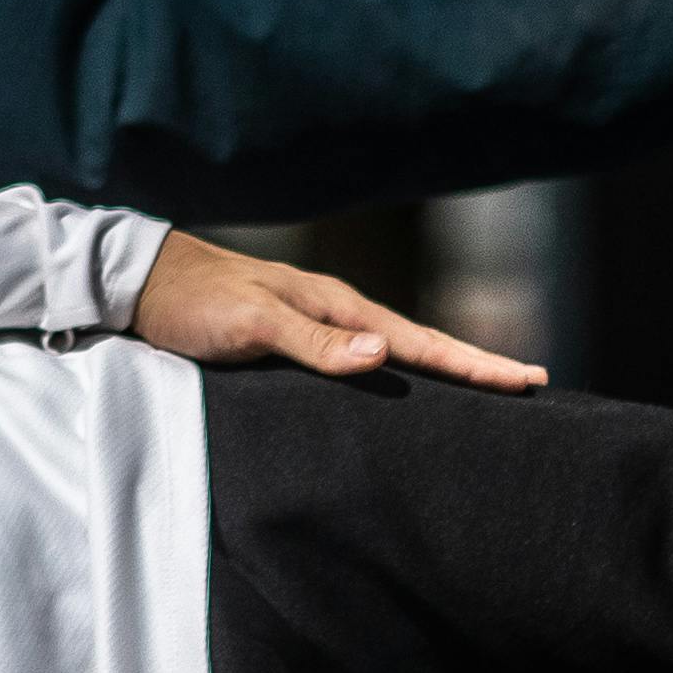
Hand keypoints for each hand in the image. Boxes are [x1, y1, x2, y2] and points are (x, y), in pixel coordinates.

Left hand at [132, 232, 546, 389]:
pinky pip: (365, 360)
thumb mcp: (250, 322)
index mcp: (336, 306)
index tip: (527, 380)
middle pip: (421, 344)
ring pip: (396, 351)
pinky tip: (405, 388)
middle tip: (530, 384)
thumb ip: (313, 341)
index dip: (474, 364)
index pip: (420, 341)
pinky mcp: (296, 340)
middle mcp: (337, 313)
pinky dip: (400, 373)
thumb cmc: (194, 302)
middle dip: (475, 365)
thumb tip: (384, 353)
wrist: (142, 284)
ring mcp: (319, 324)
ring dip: (442, 369)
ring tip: (484, 387)